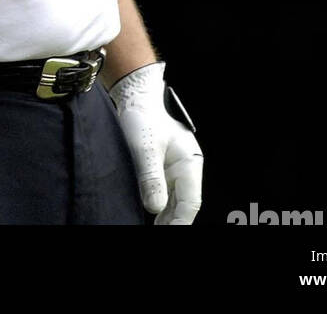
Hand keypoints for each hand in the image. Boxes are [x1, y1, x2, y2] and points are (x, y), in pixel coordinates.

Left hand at [109, 61, 202, 224]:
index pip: (190, 202)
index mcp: (189, 162)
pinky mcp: (163, 163)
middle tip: (159, 232)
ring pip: (175, 198)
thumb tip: (156, 209)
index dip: (181, 222)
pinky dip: (160, 203)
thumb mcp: (145, 148)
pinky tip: (153, 214)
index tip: (169, 232)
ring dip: (167, 215)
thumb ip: (151, 178)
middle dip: (174, 222)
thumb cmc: (143, 116)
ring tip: (156, 228)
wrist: (136, 93)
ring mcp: (175, 165)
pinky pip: (165, 189)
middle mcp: (186, 166)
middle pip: (184, 203)